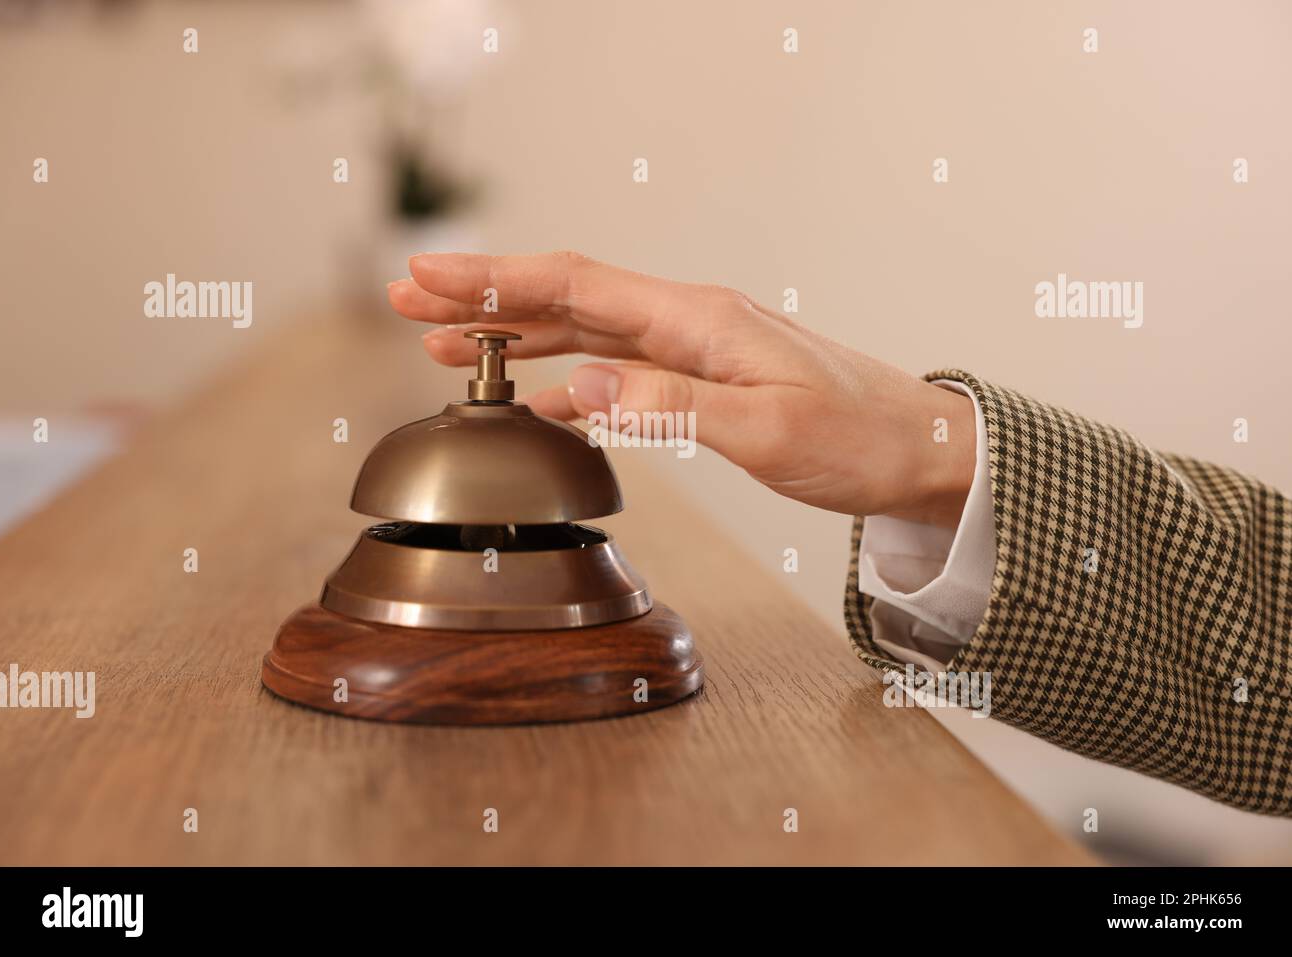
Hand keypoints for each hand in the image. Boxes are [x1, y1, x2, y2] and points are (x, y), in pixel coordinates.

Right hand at [388, 251, 974, 526]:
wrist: (918, 449)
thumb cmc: (858, 438)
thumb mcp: (763, 429)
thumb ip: (665, 404)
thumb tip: (574, 385)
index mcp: (699, 319)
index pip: (576, 285)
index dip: (496, 280)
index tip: (430, 275)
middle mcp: (689, 322)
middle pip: (566, 298)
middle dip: (484, 298)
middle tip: (409, 301)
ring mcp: (695, 348)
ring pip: (583, 331)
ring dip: (514, 333)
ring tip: (447, 343)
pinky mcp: (703, 378)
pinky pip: (615, 366)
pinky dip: (563, 372)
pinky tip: (535, 389)